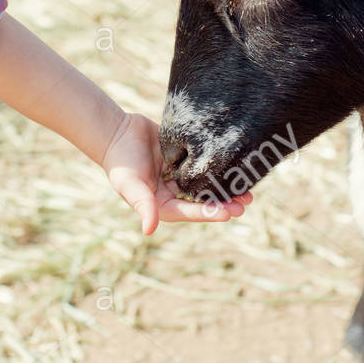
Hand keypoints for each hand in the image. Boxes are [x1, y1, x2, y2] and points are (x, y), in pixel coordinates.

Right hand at [100, 111, 252, 235]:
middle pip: (202, 201)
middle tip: (245, 203)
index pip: (189, 212)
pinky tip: (236, 165)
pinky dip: (219, 167)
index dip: (208, 213)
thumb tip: (149, 231)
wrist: (116, 132)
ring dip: (225, 187)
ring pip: (207, 183)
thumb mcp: (130, 184)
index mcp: (162, 204)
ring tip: (247, 190)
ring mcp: (180, 175)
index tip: (228, 213)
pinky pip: (205, 164)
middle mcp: (173, 192)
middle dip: (223, 203)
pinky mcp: (185, 158)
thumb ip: (142, 205)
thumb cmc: (120, 162)